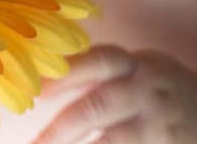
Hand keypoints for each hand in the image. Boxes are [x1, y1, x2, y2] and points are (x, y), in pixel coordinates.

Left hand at [34, 44, 196, 142]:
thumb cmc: (161, 86)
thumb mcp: (138, 67)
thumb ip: (100, 72)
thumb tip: (46, 77)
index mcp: (136, 65)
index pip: (99, 61)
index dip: (68, 73)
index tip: (38, 90)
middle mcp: (146, 93)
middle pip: (98, 106)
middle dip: (62, 128)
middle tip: (34, 143)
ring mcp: (158, 126)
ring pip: (112, 142)